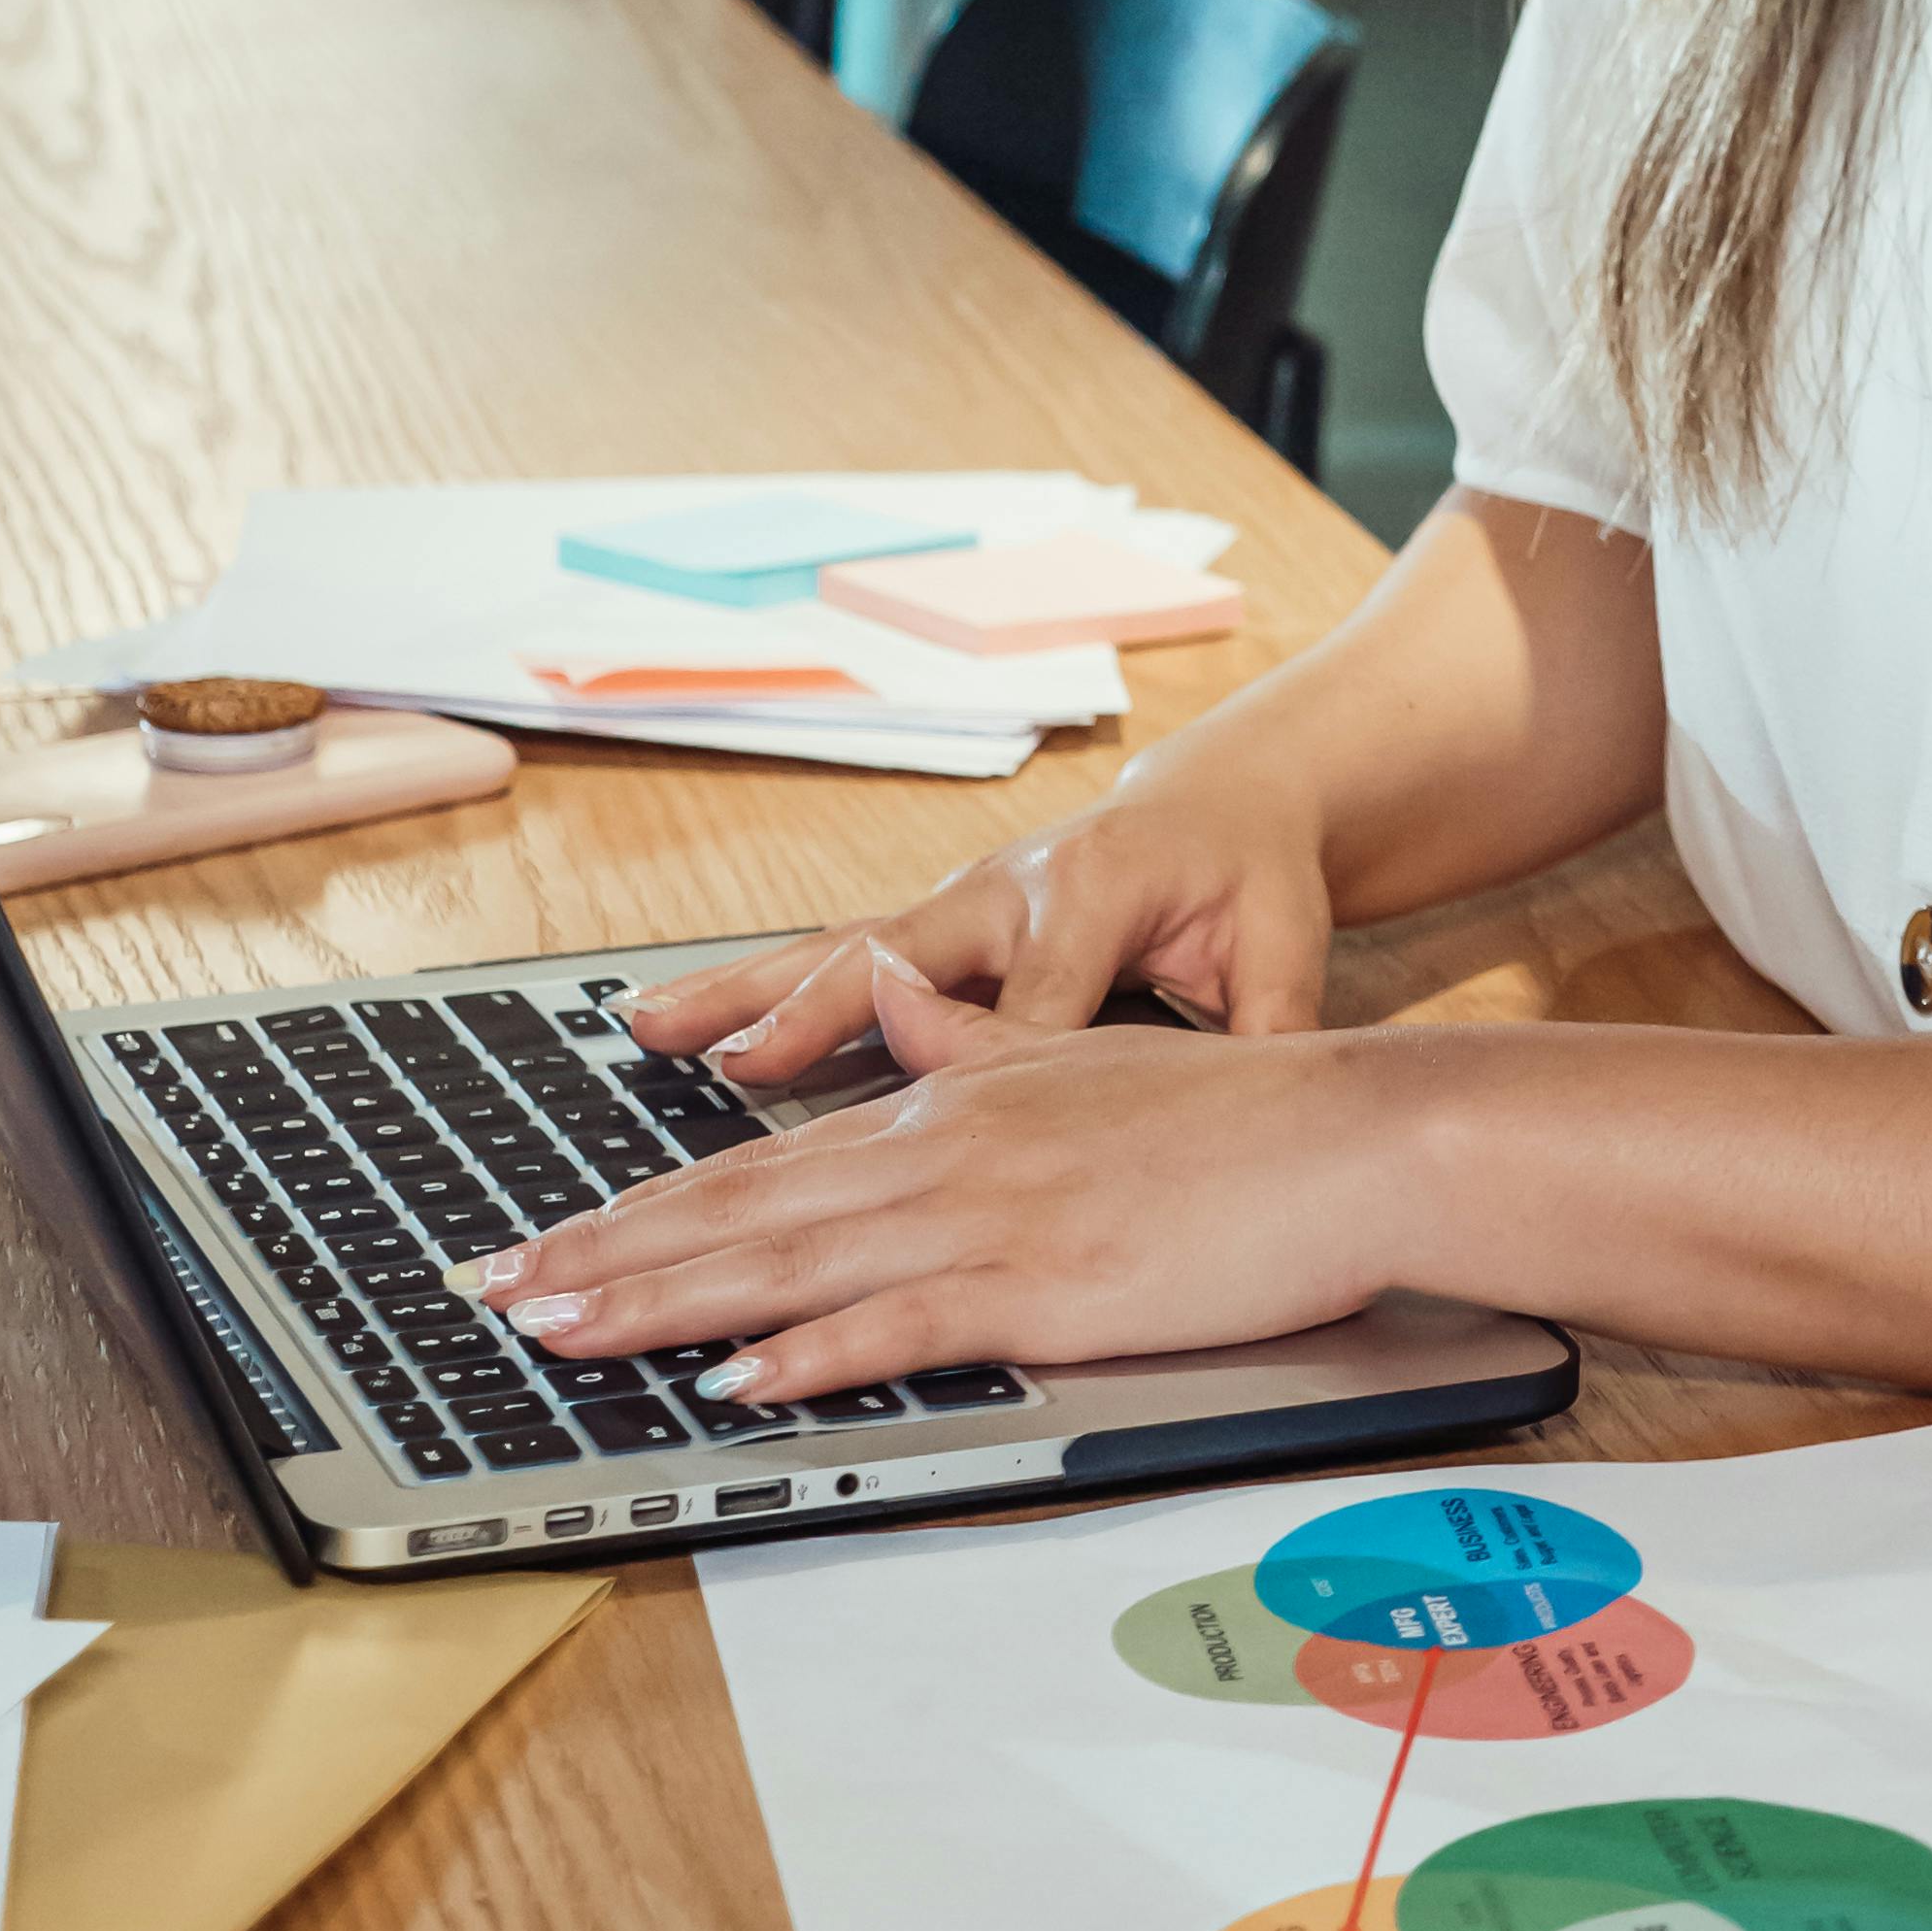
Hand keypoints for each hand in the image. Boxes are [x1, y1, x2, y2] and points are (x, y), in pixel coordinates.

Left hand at [463, 951, 1413, 1401]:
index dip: (642, 1207)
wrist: (1347, 1132)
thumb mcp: (1082, 1062)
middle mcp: (949, 1148)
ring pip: (794, 1260)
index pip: (765, 1163)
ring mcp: (993, 1214)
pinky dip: (814, 1352)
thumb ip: (970, 1037)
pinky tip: (742, 1384)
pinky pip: (906, 1321)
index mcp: (952, 1104)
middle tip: (492, 1291)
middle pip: (746, 1208)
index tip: (545, 1239)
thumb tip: (883, 995)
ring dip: (664, 1300)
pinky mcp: (1046, 1283)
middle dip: (606, 1255)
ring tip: (558, 1330)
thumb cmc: (1235, 1116)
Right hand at [620, 728, 1337, 1083]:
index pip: (1038, 996)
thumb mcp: (1283, 947)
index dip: (989, 1061)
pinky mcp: (935, 930)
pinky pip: (831, 961)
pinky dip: (750, 994)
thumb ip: (1267, 1026)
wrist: (1226, 801)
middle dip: (811, 1012)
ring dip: (743, 993)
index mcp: (1100, 896)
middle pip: (897, 959)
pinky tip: (674, 1025)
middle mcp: (1010, 892)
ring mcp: (961, 907)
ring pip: (838, 951)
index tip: (933, 1129)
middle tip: (733, 1062)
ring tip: (649, 1027)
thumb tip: (1269, 1100)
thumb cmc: (1252, 881)